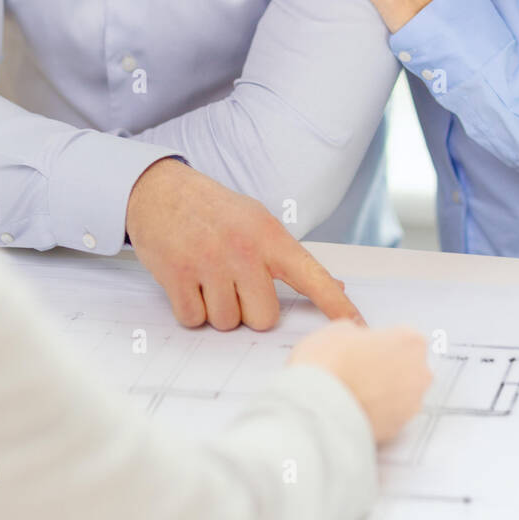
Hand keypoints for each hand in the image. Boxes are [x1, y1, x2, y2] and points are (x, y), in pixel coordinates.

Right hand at [125, 158, 366, 331]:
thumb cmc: (214, 210)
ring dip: (216, 309)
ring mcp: (209, 263)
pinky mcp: (176, 276)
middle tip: (233, 282)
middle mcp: (243, 250)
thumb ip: (291, 258)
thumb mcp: (257, 221)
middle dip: (248, 309)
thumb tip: (335, 286)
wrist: (159, 191)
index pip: (312, 277)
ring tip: (207, 276)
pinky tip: (187, 281)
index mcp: (269, 236)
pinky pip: (194, 320)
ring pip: (226, 323)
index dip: (336, 305)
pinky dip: (190, 310)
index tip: (358, 328)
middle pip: (264, 317)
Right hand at [288, 321, 432, 443]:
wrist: (319, 406)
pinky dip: (378, 413)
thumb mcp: (339, 330)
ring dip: (385, 392)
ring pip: (402, 394)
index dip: (384, 342)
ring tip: (355, 391)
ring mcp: (412, 404)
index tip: (370, 347)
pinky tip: (356, 407)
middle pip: (410, 367)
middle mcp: (419, 373)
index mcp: (410, 341)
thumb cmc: (329, 365)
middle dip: (390, 368)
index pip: (406, 338)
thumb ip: (360, 334)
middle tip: (361, 369)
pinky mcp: (399, 428)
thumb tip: (357, 341)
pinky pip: (391, 416)